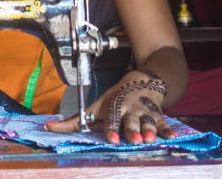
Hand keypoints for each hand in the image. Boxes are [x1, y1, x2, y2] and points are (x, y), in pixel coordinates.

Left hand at [45, 69, 173, 144]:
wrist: (141, 80)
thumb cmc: (114, 97)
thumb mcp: (95, 106)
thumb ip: (74, 121)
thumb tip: (48, 127)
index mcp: (114, 107)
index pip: (111, 119)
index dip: (111, 128)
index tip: (112, 139)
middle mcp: (129, 109)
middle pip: (130, 120)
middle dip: (132, 130)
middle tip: (133, 140)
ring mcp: (144, 112)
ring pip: (147, 122)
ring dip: (149, 130)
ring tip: (149, 139)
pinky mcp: (158, 115)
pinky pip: (164, 123)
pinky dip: (168, 130)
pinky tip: (173, 137)